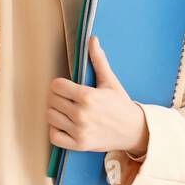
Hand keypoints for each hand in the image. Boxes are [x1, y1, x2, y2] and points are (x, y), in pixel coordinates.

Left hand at [46, 36, 148, 154]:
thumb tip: (92, 39)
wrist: (134, 130)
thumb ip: (98, 60)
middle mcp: (81, 114)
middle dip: (57, 97)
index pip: (56, 86)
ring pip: (50, 117)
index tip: (66, 87)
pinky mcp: (79, 145)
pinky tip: (65, 125)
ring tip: (66, 110)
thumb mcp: (110, 81)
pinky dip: (56, 130)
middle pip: (52, 100)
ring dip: (55, 112)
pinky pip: (54, 136)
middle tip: (66, 98)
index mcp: (88, 96)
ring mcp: (79, 131)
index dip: (59, 84)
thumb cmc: (121, 104)